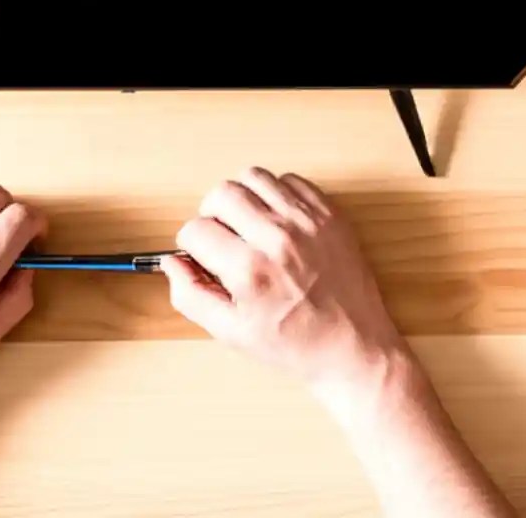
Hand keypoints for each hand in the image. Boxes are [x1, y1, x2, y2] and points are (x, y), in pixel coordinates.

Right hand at [161, 168, 407, 391]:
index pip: (196, 230)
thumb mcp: (231, 332)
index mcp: (250, 270)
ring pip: (254, 177)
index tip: (201, 255)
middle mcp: (278, 238)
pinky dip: (275, 194)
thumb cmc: (295, 344)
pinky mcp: (330, 215)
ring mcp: (308, 222)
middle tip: (221, 236)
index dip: (190, 244)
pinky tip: (276, 220)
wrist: (352, 347)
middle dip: (210, 213)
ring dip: (242, 197)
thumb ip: (191, 295)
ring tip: (247, 224)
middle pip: (222, 193)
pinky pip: (290, 181)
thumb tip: (173, 262)